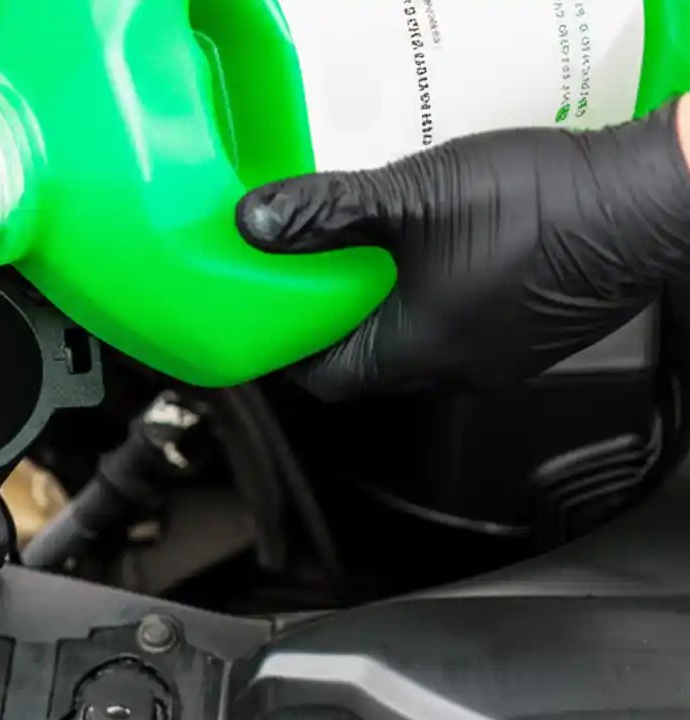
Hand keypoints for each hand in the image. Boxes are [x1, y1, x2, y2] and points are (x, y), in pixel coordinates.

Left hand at [237, 97, 689, 399]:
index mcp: (415, 354)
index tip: (270, 308)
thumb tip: (255, 222)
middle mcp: (454, 373)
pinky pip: (457, 334)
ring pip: (413, 349)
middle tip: (311, 272)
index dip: (288, 345)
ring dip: (382, 310)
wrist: (648, 201)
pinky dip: (428, 304)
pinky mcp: (528, 339)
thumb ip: (327, 210)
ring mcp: (497, 361)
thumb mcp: (410, 197)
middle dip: (332, 321)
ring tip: (367, 256)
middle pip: (365, 364)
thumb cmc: (541, 207)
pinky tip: (433, 255)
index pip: (323, 378)